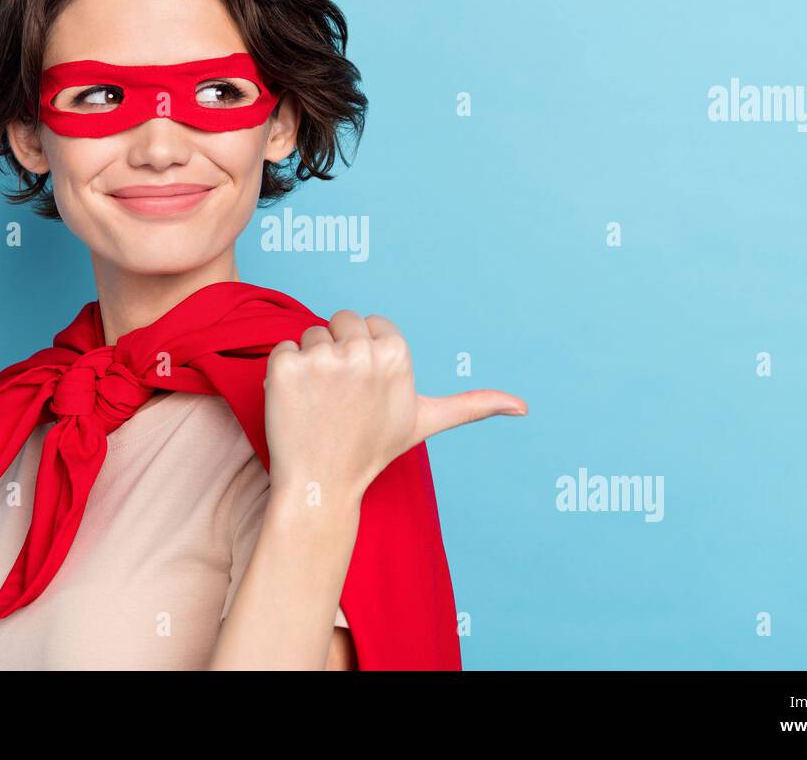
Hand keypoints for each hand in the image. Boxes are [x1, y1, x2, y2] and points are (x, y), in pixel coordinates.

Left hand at [262, 309, 526, 506]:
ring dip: (310, 365)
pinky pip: (282, 349)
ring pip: (310, 335)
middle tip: (340, 398)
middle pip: (339, 322)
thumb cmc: (372, 450)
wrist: (323, 483)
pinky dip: (283, 375)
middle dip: (338, 354)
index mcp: (397, 353)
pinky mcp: (284, 367)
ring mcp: (321, 359)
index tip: (365, 391)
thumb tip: (524, 408)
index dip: (365, 356)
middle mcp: (361, 351)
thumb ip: (472, 405)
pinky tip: (295, 404)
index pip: (370, 324)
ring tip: (319, 404)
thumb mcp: (425, 421)